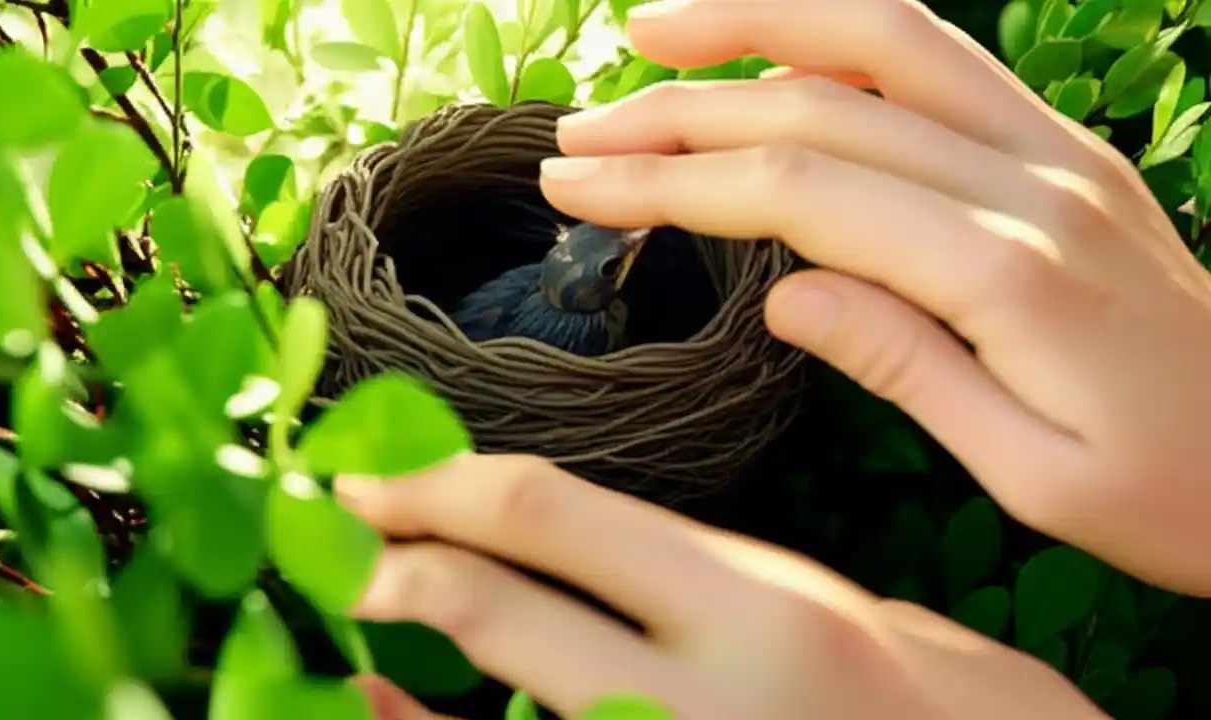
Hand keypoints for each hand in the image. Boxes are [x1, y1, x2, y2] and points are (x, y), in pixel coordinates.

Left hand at [336, 454, 1105, 718]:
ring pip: (487, 705)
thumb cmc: (925, 692)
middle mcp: (699, 700)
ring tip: (339, 603)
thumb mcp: (813, 603)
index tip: (366, 466)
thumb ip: (689, 576)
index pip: (552, 515)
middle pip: (494, 605)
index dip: (436, 482)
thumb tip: (552, 547)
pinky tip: (374, 701)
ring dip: (388, 654)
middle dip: (385, 557)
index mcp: (758, 610)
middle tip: (319, 522)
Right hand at [539, 0, 1210, 596]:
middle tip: (578, 135)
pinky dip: (841, 28)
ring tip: (651, 34)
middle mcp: (1029, 179)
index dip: (674, 181)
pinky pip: (937, 54)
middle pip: (818, 105)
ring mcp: (1052, 147)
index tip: (581, 186)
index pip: (798, 189)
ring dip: (754, 23)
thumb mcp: (1027, 475)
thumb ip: (903, 366)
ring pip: (880, 39)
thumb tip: (782, 291)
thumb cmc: (1166, 493)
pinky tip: (776, 41)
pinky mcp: (1061, 146)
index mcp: (1009, 270)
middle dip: (678, 113)